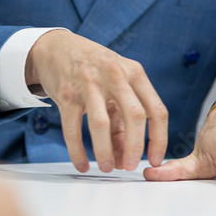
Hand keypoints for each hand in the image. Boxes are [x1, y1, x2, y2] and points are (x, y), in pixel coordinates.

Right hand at [26, 30, 168, 172]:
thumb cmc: (93, 69)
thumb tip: (125, 155)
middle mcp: (115, 76)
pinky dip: (77, 152)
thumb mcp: (116, 83)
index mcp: (135, 73)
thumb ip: (123, 116)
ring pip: (101, 124)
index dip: (159, 139)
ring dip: (105, 152)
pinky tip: (81, 165)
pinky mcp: (66, 93)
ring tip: (106, 168)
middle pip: (135, 116)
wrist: (56, 47)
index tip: (154, 160)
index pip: (157, 111)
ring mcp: (89, 84)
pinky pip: (73, 129)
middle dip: (134, 147)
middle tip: (129, 167)